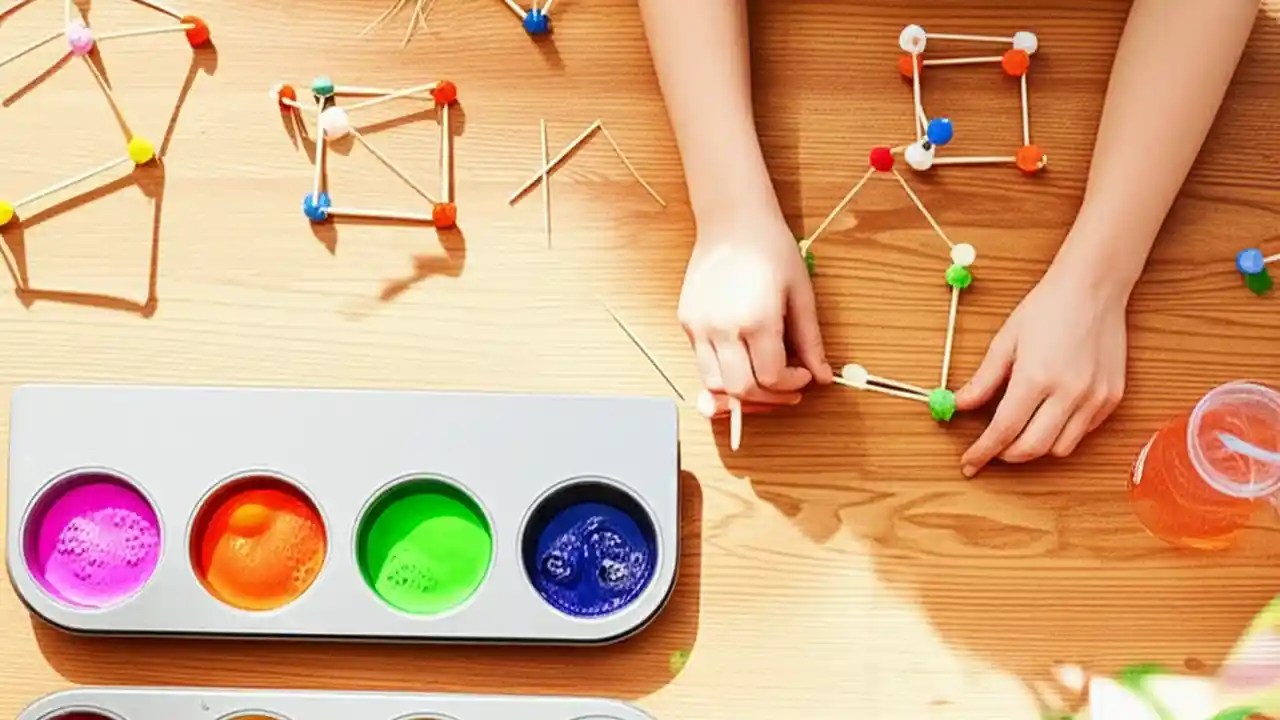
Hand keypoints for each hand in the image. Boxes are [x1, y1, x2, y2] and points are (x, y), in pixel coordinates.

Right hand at [678, 211, 833, 406]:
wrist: (732, 220)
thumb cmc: (770, 248)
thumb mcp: (800, 293)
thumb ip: (810, 340)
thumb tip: (823, 376)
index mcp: (756, 319)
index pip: (770, 378)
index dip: (791, 385)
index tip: (803, 376)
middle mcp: (722, 328)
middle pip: (740, 390)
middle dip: (767, 399)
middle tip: (787, 390)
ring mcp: (698, 326)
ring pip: (713, 385)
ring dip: (739, 393)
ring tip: (762, 384)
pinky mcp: (686, 322)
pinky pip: (702, 362)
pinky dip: (722, 373)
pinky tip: (742, 362)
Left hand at [955, 255, 1128, 475]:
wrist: (1094, 288)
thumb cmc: (1048, 308)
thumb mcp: (1005, 341)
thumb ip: (983, 380)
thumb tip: (959, 404)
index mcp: (1036, 377)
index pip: (1003, 431)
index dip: (983, 451)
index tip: (969, 463)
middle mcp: (1069, 393)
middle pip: (1032, 448)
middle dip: (1006, 455)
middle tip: (991, 448)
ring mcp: (1094, 398)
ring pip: (1060, 448)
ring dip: (1035, 447)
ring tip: (1020, 431)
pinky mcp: (1112, 398)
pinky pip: (1083, 432)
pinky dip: (1062, 433)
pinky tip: (1048, 416)